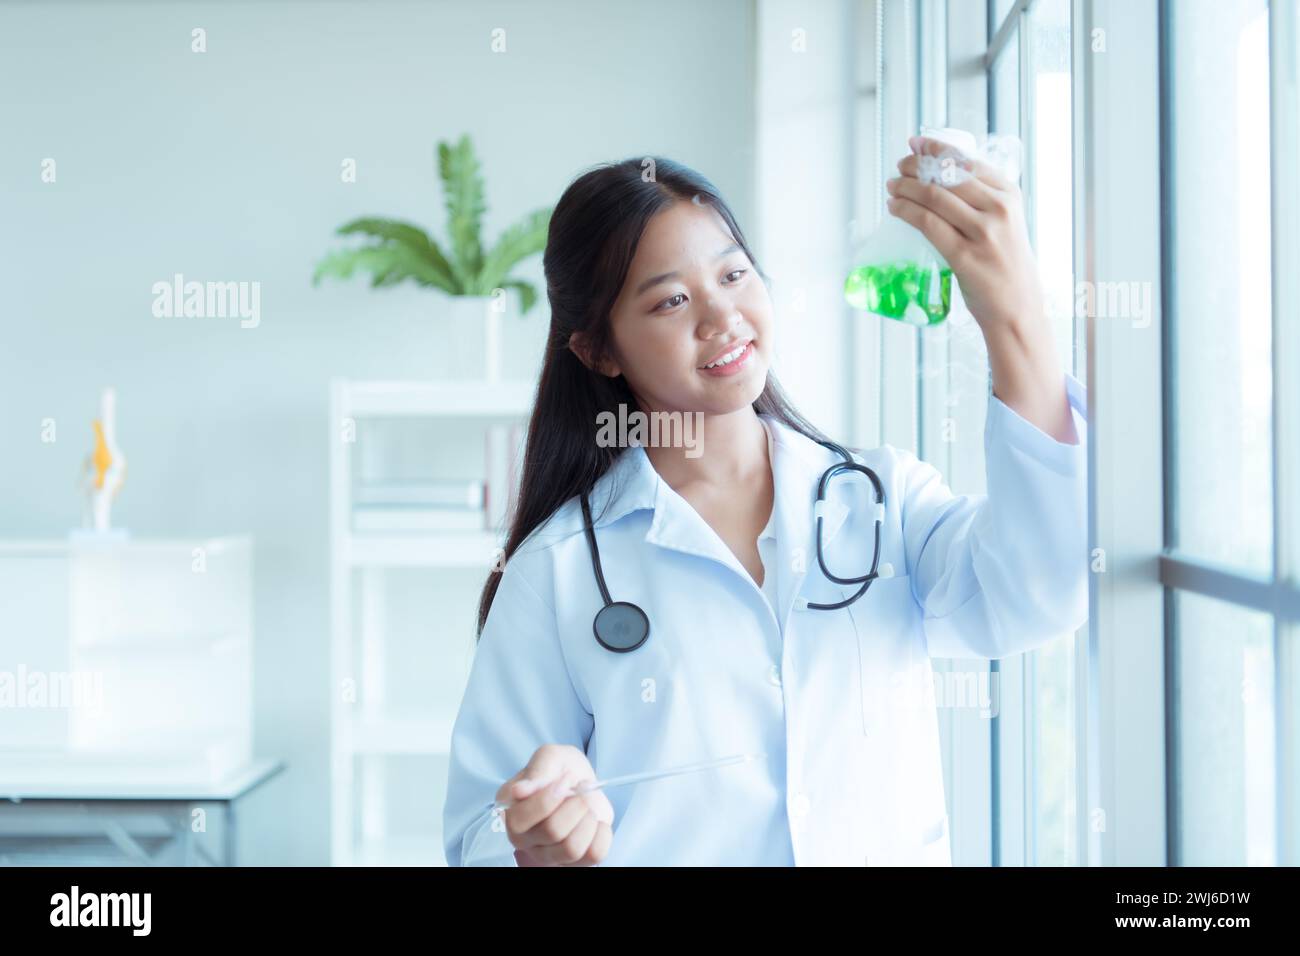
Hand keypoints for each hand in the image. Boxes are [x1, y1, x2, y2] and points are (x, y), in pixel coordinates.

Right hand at [496, 744, 614, 866]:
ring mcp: (547, 855)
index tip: (566, 778)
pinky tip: (596, 821)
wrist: (580, 780)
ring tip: (587, 806)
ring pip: (571, 850)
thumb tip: (519, 791)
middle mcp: (523, 839)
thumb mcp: (550, 757)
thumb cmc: (560, 769)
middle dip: (575, 804)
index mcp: (510, 812)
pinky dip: (602, 834)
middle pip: (551, 832)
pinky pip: (594, 856)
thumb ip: (537, 771)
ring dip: (587, 820)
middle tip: (581, 790)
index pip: (520, 820)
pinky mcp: (573, 862)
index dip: (549, 798)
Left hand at [885, 135, 1076, 443]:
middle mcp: (999, 209)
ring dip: (906, 186)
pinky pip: (927, 224)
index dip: (937, 148)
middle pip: (947, 175)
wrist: (1018, 310)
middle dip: (916, 165)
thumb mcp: (1006, 225)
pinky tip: (894, 207)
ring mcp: (982, 233)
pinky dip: (905, 211)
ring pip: (934, 197)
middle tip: (899, 166)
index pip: (968, 161)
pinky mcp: (964, 256)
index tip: (917, 144)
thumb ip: (983, 203)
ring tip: (892, 185)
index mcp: (1010, 196)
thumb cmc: (1007, 268)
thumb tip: (942, 182)